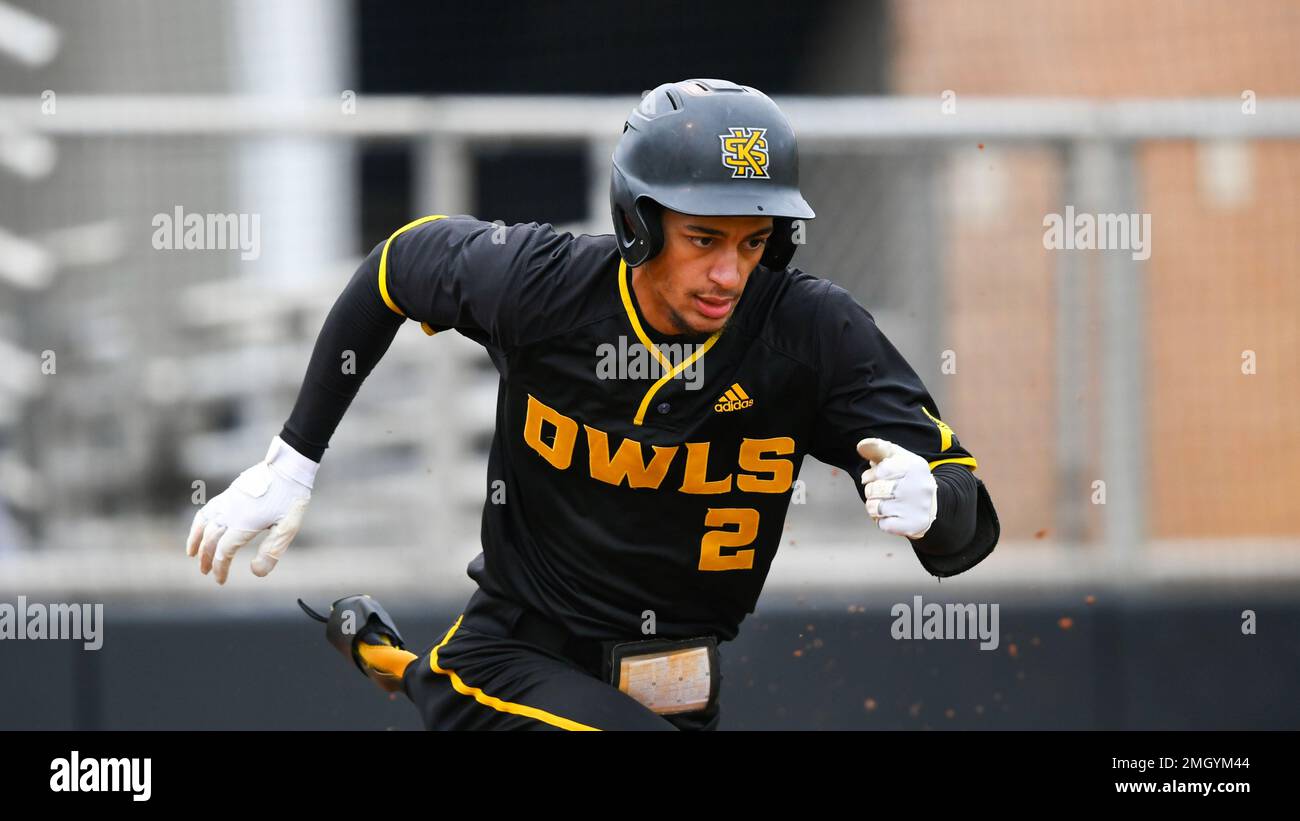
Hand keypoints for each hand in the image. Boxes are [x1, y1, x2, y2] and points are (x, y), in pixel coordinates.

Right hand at [186, 436, 316, 584]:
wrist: (288, 465)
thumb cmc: (291, 498)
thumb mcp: (287, 528)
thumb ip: (271, 551)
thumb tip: (255, 573)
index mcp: (244, 524)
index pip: (224, 552)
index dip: (220, 568)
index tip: (220, 580)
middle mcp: (230, 512)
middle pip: (211, 540)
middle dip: (206, 558)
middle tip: (205, 572)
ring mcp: (227, 501)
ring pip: (204, 524)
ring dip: (196, 540)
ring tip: (191, 553)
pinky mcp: (229, 493)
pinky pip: (208, 510)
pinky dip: (199, 522)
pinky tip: (201, 527)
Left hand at [856, 437, 937, 538]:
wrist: (931, 504)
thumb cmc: (907, 477)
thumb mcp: (897, 458)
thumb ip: (878, 448)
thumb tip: (861, 445)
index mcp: (914, 466)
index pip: (878, 471)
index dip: (871, 475)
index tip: (878, 477)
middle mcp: (918, 487)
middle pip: (873, 490)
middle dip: (871, 491)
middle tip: (883, 491)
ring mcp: (916, 508)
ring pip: (874, 508)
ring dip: (874, 507)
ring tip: (886, 503)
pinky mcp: (911, 525)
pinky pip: (881, 524)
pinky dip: (882, 521)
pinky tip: (893, 515)